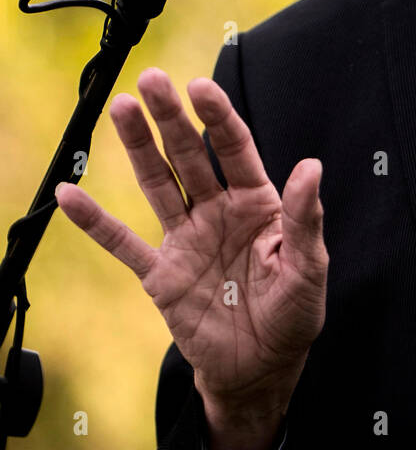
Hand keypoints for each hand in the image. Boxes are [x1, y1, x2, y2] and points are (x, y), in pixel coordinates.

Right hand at [55, 67, 328, 411]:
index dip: (218, 117)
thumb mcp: (309, 268)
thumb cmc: (293, 314)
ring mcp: (186, 239)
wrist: (261, 368)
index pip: (235, 149)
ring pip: (157, 184)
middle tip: (151, 81)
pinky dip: (96, 222)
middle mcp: (218, 211)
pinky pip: (123, 243)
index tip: (200, 87)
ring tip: (119, 109)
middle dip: (171, 118)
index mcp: (258, 204)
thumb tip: (310, 166)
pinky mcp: (160, 274)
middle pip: (189, 155)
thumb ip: (304, 218)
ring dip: (137, 148)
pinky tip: (71, 195)